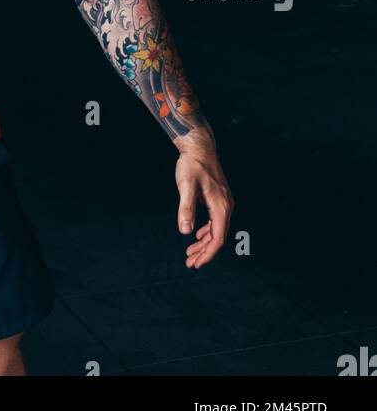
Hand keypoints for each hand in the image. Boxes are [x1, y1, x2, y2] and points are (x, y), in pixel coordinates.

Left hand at [173, 131, 233, 268]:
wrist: (199, 146)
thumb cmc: (192, 164)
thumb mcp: (185, 186)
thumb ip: (186, 208)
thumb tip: (185, 231)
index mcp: (221, 206)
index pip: (217, 238)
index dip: (207, 253)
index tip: (196, 264)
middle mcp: (226, 206)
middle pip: (218, 237)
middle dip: (204, 251)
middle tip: (190, 263)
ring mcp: (224, 202)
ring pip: (216, 229)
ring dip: (204, 243)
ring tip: (190, 253)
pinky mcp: (219, 198)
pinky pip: (215, 221)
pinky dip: (206, 231)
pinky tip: (198, 235)